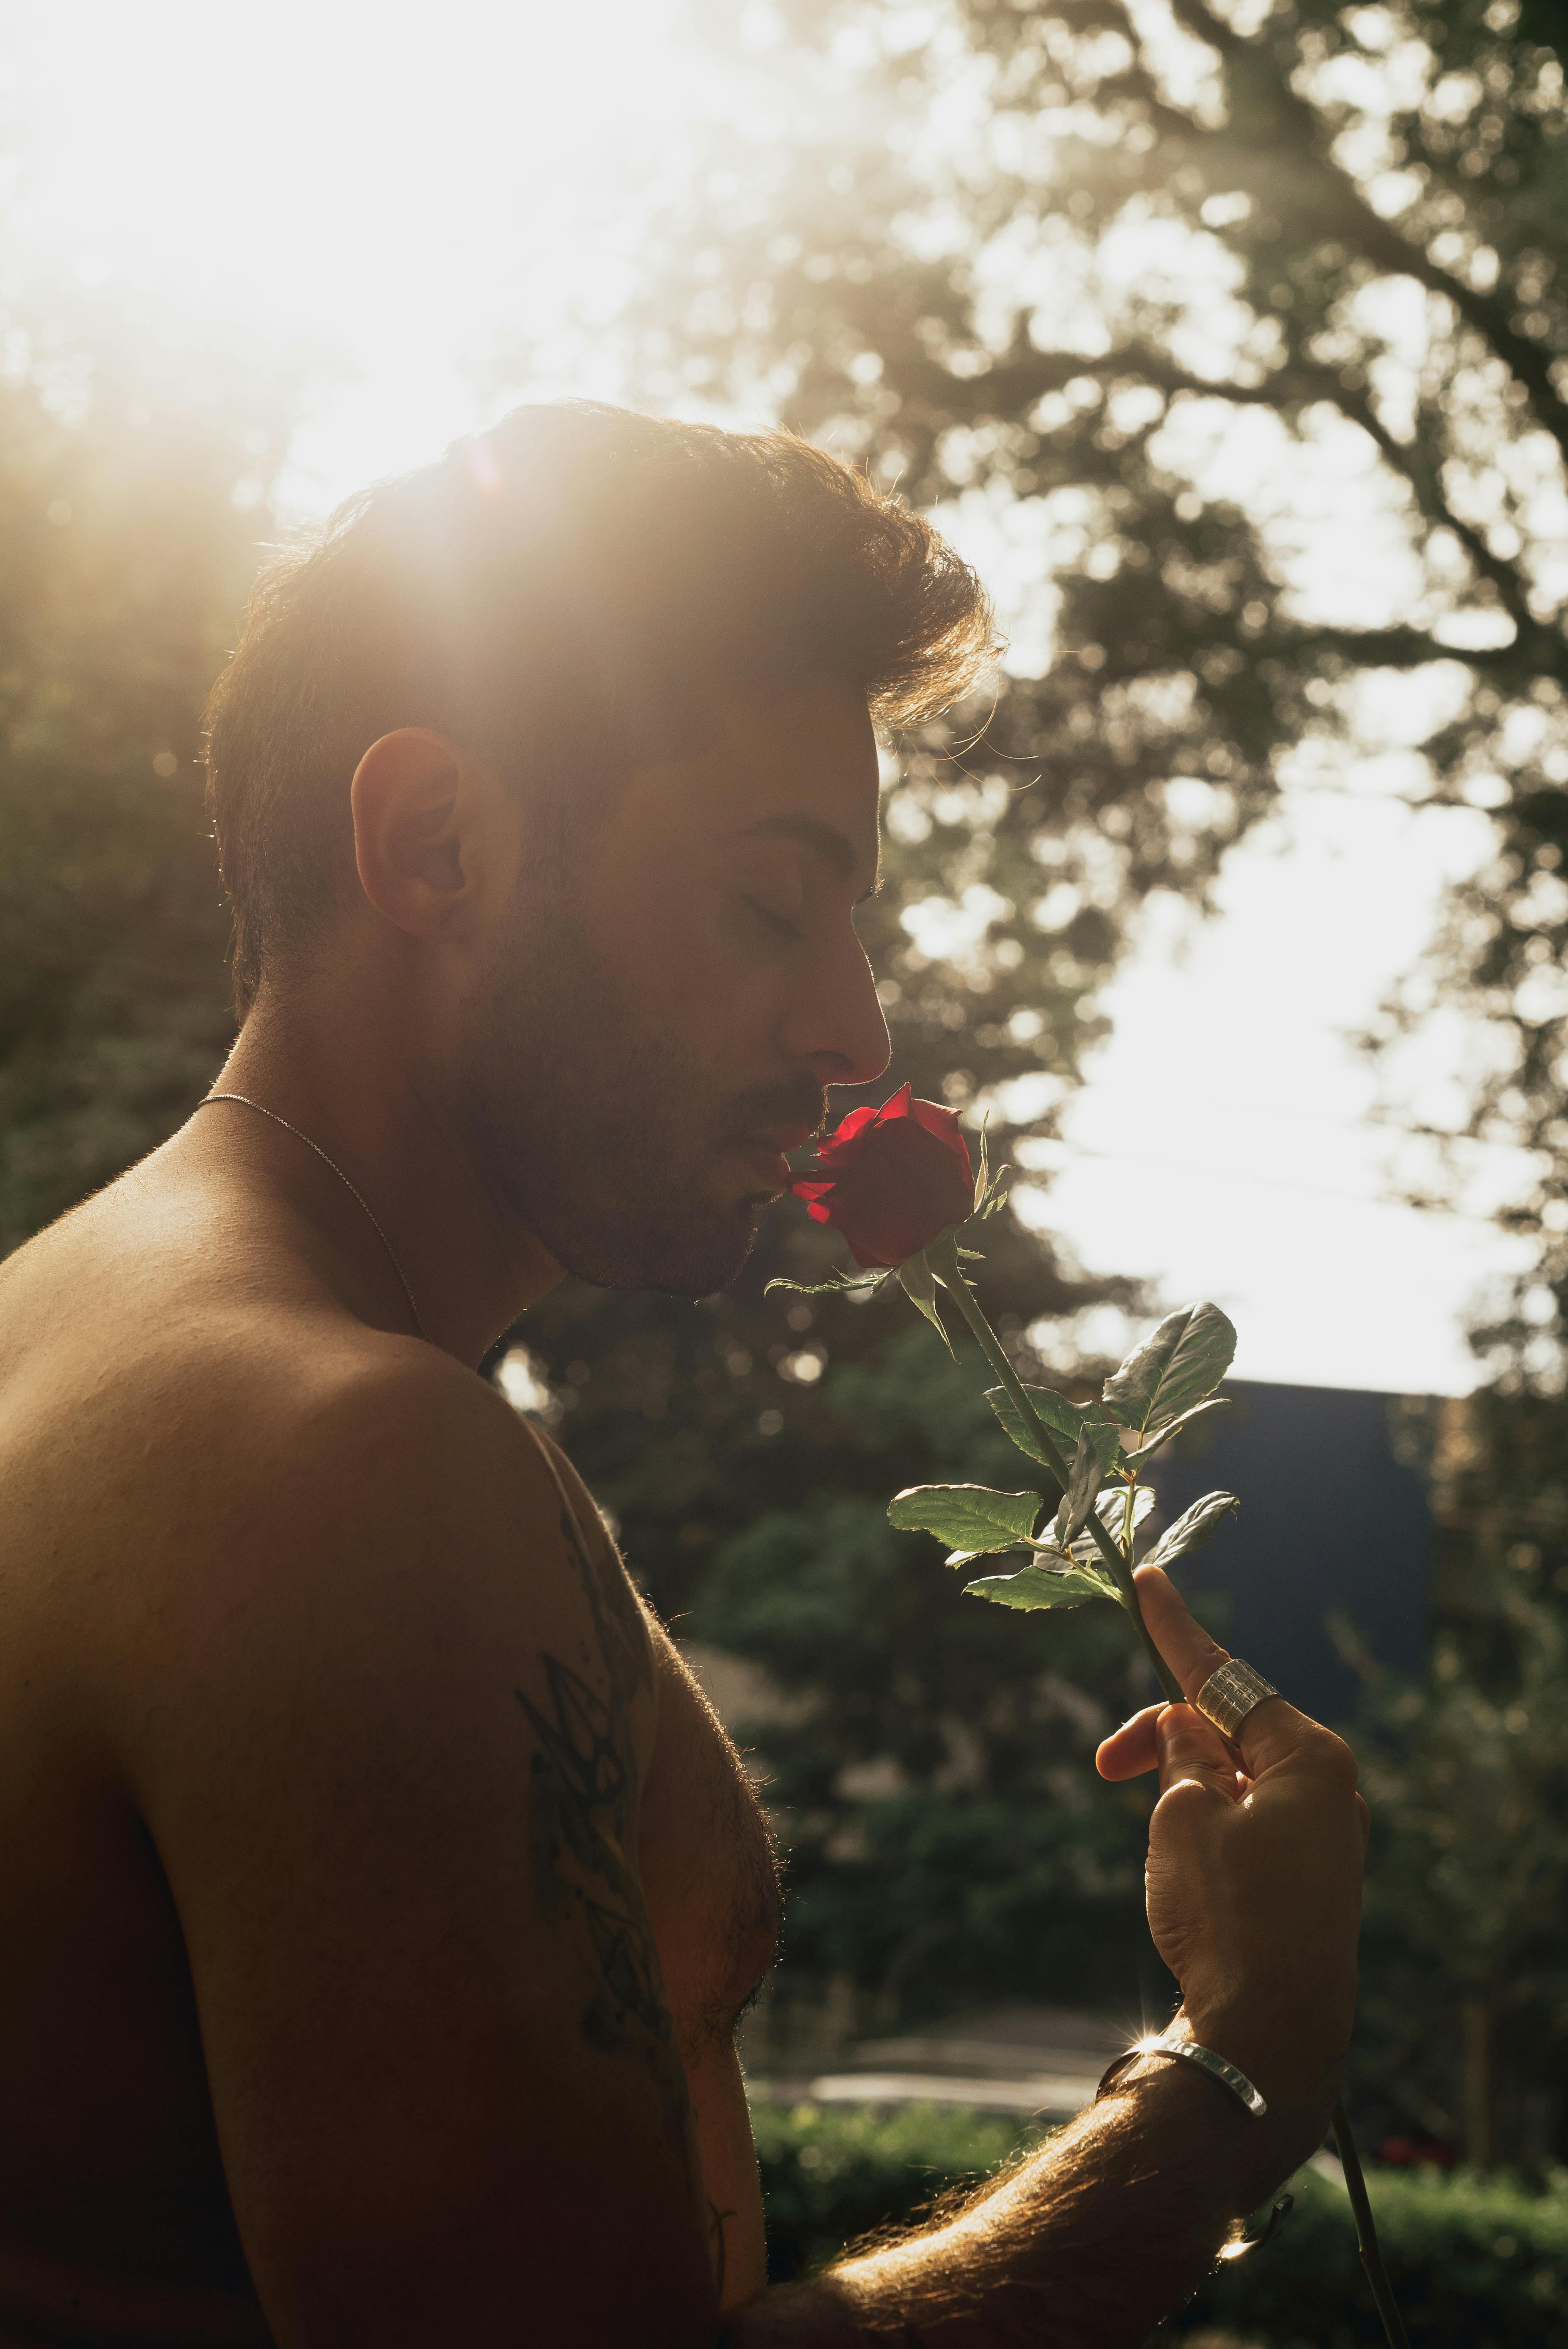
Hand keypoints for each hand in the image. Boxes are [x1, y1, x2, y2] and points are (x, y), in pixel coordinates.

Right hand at [1097, 1565, 1368, 2134]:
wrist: (1266, 2036)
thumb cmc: (1228, 1915)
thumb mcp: (1186, 1815)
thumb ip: (1183, 1755)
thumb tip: (1189, 1726)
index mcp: (1311, 1759)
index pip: (1227, 1676)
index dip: (1176, 1632)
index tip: (1148, 1582)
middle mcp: (1330, 1791)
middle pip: (1230, 1729)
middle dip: (1165, 1736)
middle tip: (1105, 1766)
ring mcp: (1323, 1840)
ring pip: (1233, 1778)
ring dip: (1180, 1786)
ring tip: (1156, 1843)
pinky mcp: (1306, 1882)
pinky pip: (1246, 1823)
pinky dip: (1202, 1822)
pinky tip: (1181, 1870)